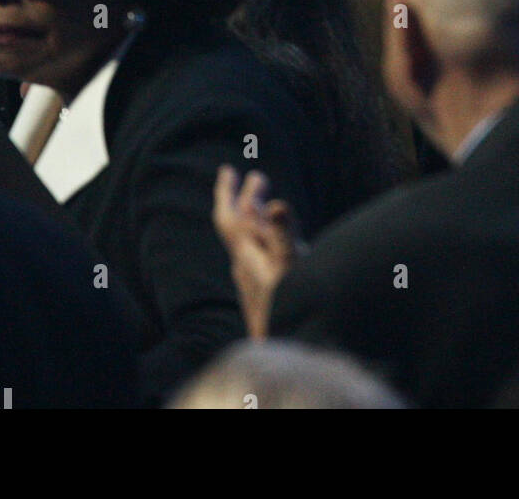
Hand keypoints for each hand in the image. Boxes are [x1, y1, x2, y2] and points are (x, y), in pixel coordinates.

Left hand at [213, 166, 300, 338]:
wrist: (283, 349)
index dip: (227, 191)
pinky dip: (266, 241)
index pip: (229, 217)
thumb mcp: (290, 268)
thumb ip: (284, 234)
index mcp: (247, 255)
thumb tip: (276, 204)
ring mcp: (253, 281)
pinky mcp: (264, 294)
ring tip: (265, 206)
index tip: (228, 170)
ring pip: (248, 243)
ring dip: (257, 218)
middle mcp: (245, 266)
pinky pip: (259, 258)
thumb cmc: (289, 308)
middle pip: (238, 226)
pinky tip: (271, 248)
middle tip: (257, 177)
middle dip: (246, 198)